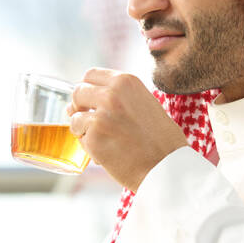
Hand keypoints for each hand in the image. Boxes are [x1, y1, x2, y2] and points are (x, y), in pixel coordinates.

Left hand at [67, 68, 187, 192]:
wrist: (169, 166)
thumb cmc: (160, 139)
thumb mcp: (143, 104)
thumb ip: (115, 98)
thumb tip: (76, 104)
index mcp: (125, 82)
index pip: (90, 75)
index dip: (87, 89)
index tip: (90, 102)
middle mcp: (111, 94)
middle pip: (78, 92)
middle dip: (79, 108)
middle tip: (91, 123)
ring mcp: (101, 116)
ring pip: (74, 118)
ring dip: (84, 131)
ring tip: (105, 141)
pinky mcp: (94, 139)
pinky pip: (80, 140)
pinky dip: (89, 148)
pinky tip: (108, 153)